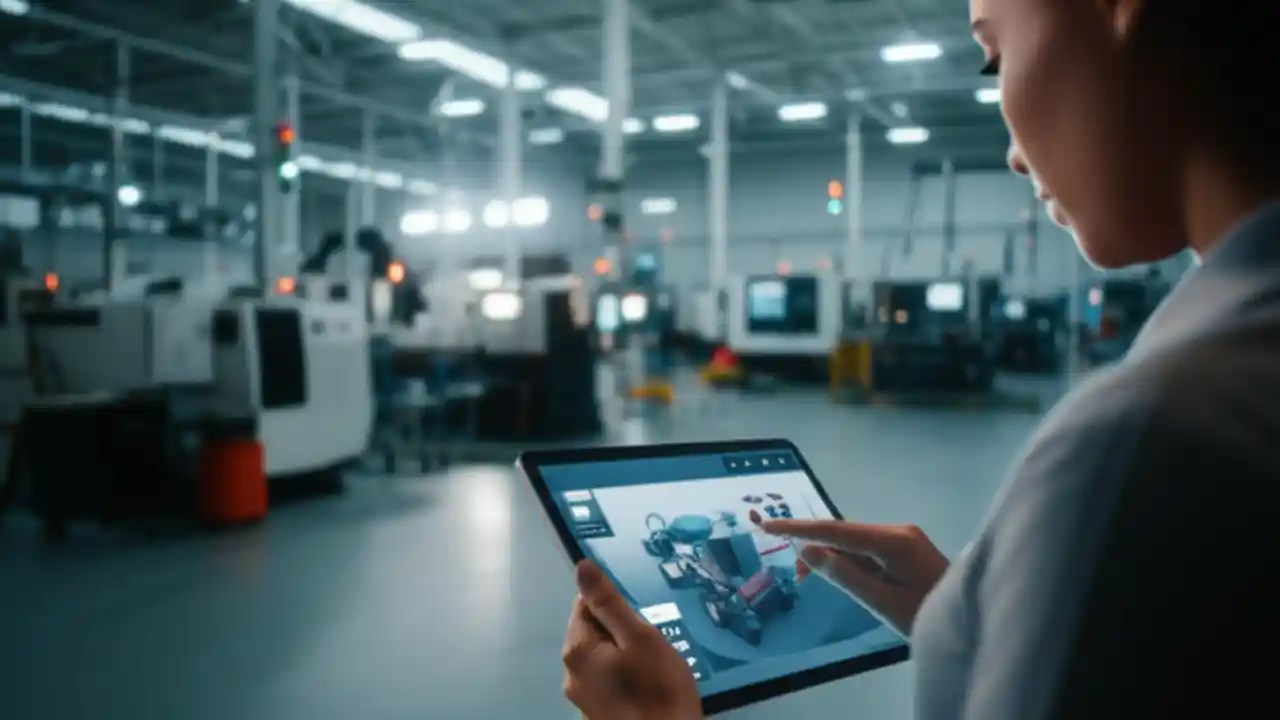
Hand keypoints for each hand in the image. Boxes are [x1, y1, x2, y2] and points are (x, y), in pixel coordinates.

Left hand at [562, 560, 702, 719]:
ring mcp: (580, 697)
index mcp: (577, 649)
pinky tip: (645, 687)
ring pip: (600, 656)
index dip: (615, 609)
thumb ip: (609, 602)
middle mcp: (570, 672)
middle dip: (620, 632)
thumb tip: (581, 566)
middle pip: (591, 631)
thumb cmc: (659, 691)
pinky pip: (605, 679)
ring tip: (652, 668)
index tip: (640, 625)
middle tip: (651, 648)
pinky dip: (623, 676)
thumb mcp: (640, 638)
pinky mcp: (594, 713)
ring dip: (623, 654)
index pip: (584, 605)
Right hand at [762, 519, 949, 635]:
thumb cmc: (926, 615)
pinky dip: (849, 562)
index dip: (799, 529)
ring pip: (855, 543)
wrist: (971, 623)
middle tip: (793, 572)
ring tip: (810, 580)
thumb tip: (809, 551)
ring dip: (831, 557)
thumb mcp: (881, 602)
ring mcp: (903, 539)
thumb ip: (844, 575)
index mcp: (893, 540)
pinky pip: (868, 551)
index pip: (836, 529)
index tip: (768, 525)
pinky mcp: (906, 551)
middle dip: (814, 547)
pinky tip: (838, 575)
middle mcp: (898, 531)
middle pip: (845, 533)